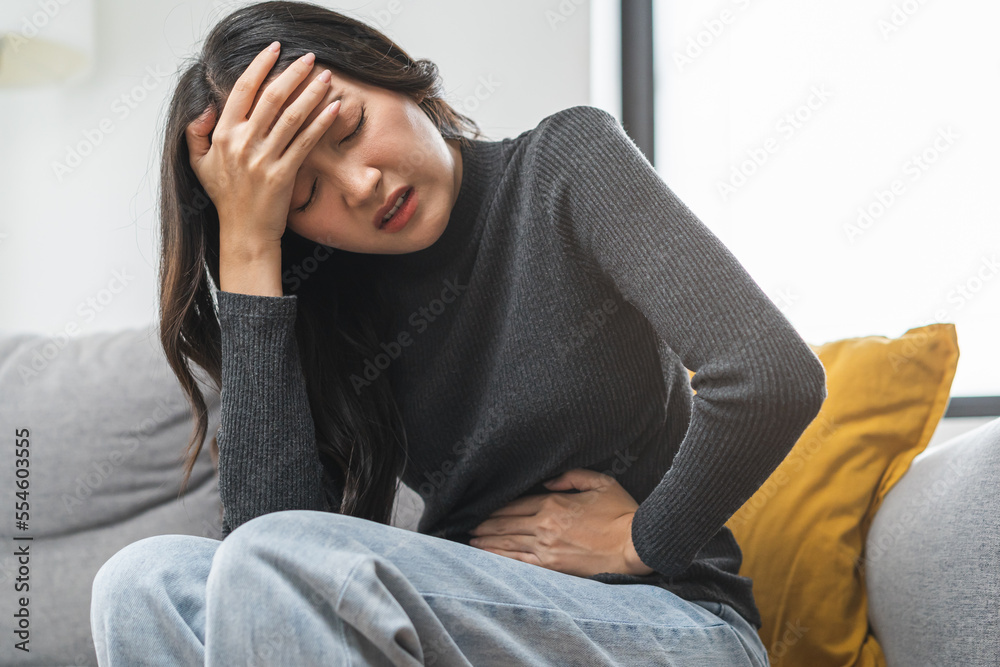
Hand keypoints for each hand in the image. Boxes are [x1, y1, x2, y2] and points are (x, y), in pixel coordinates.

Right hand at [184, 43, 339, 248]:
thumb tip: (206, 106)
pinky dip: (321, 122)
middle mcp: (243, 143)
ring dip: (312, 93)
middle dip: (293, 73)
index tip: (275, 49)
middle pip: (271, 97)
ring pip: (292, 116)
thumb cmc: (225, 197)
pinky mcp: (284, 174)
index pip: (242, 90)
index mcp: (222, 135)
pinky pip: (306, 142)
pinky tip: (335, 108)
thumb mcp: (198, 163)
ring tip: (327, 77)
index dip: (260, 65)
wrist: (244, 233)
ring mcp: (264, 159)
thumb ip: (197, 132)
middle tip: (309, 58)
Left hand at [468, 468, 655, 577]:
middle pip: (506, 522)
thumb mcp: (600, 482)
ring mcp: (547, 546)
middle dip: (485, 523)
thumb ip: (572, 476)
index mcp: (555, 502)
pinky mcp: (552, 565)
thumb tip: (548, 480)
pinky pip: (519, 561)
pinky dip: (501, 557)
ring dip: (487, 540)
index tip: (483, 507)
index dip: (498, 506)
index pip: (517, 503)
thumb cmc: (621, 512)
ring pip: (508, 541)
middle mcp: (545, 524)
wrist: (634, 544)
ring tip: (472, 539)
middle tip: (468, 523)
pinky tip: (488, 556)